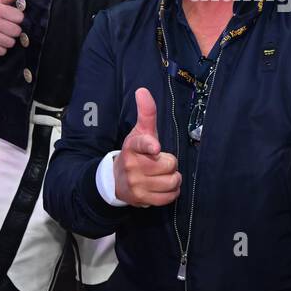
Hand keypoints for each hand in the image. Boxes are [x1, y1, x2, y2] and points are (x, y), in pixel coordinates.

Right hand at [0, 0, 25, 55]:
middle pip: (17, 31)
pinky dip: (1, 49)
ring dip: (8, 41)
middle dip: (14, 31)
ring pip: (11, 43)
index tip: (12, 19)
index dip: (18, 19)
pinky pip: (2, 51)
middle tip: (7, 28)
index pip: (20, 17)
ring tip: (2, 35)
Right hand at [114, 88, 180, 206]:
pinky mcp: (142, 199)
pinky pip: (169, 197)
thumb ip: (146, 113)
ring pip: (172, 181)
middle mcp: (133, 165)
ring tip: (163, 175)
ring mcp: (136, 184)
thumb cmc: (135, 153)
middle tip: (160, 162)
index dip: (150, 145)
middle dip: (170, 163)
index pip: (142, 144)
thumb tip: (142, 90)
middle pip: (169, 164)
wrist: (117, 180)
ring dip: (173, 178)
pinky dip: (171, 192)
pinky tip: (162, 186)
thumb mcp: (140, 132)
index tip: (156, 148)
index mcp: (132, 146)